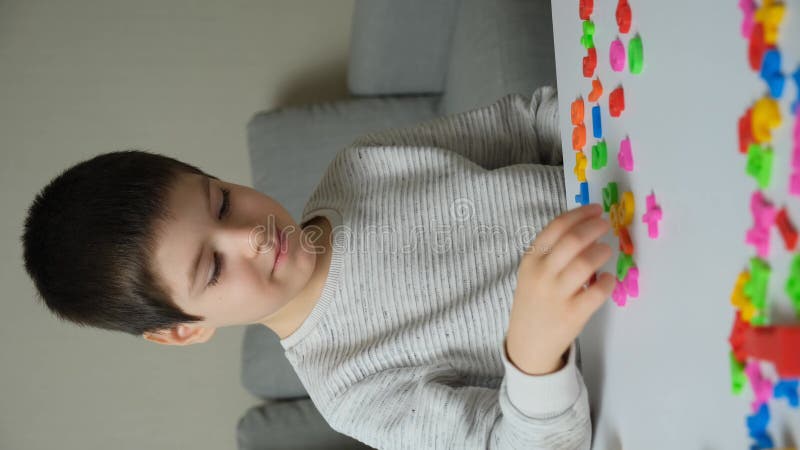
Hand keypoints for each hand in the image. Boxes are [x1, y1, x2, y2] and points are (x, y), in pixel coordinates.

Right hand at [506, 203, 615, 374]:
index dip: (580, 214)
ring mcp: (557, 295)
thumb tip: (584, 228)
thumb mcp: (531, 273)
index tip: (596, 209)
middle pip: (573, 240)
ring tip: (607, 251)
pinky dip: (608, 282)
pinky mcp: (573, 314)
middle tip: (606, 225)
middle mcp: (542, 274)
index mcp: (531, 260)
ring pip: (586, 263)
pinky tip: (608, 280)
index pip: (556, 227)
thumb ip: (550, 252)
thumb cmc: (534, 302)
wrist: (527, 343)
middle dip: (594, 228)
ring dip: (602, 252)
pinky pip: (598, 292)